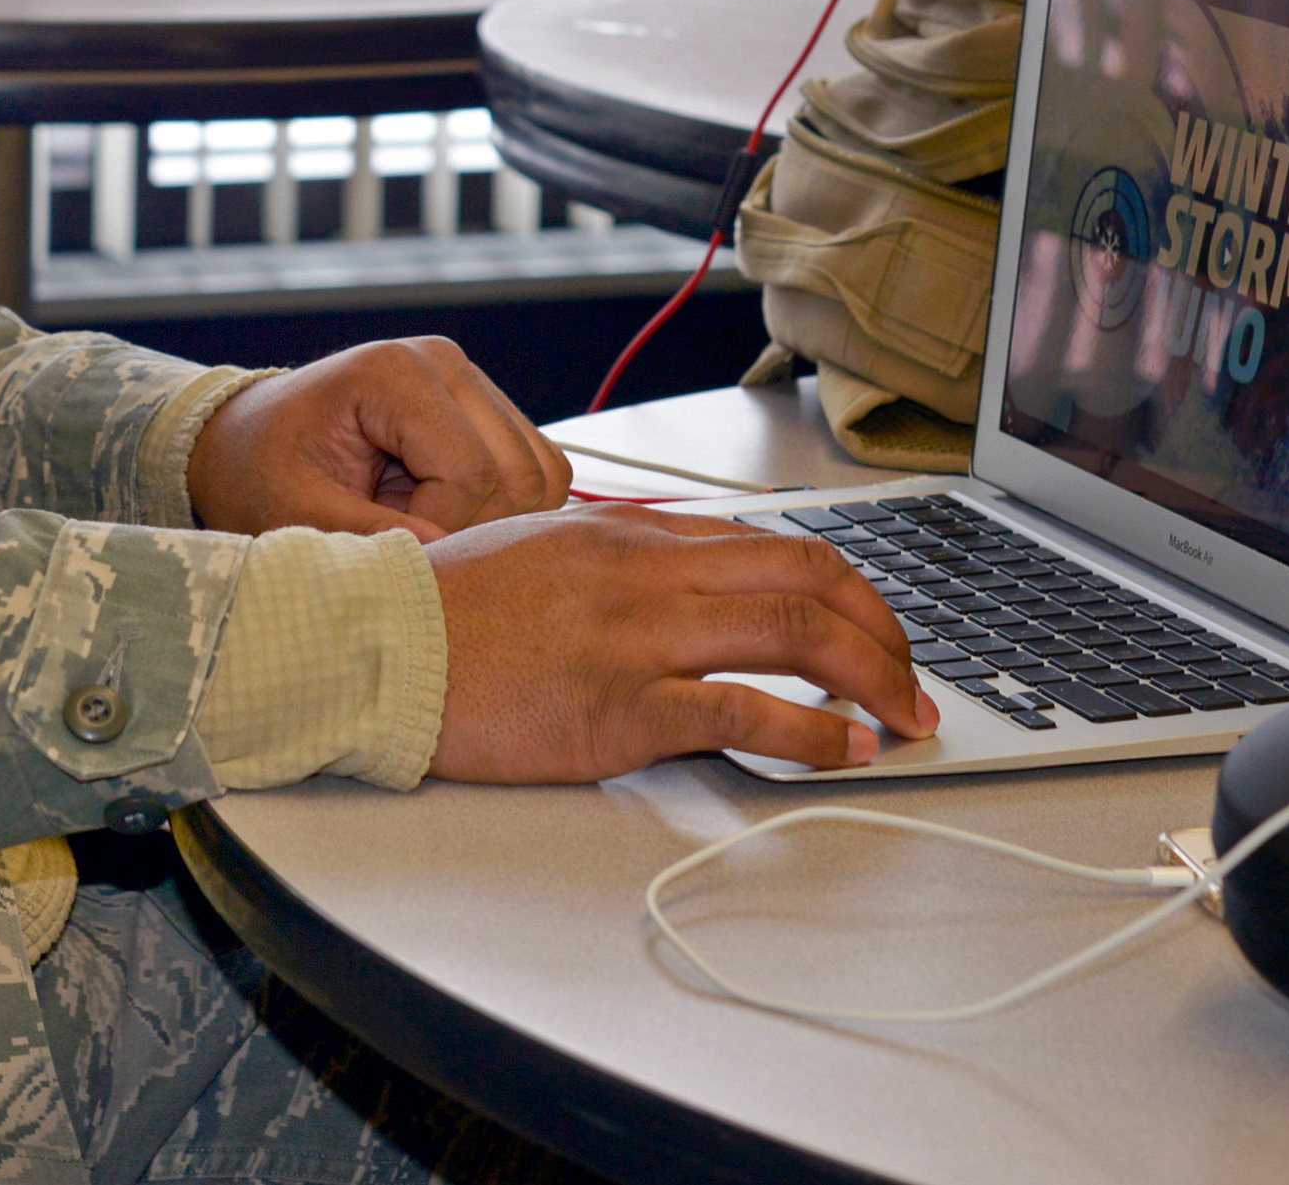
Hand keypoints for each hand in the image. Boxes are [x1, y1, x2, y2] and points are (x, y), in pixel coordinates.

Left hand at [183, 338, 571, 539]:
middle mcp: (446, 363)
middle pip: (519, 473)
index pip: (471, 472)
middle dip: (471, 528)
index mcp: (397, 372)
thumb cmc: (260, 470)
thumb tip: (441, 556)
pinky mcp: (485, 408)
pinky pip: (534, 471)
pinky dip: (501, 508)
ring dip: (491, 520)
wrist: (249, 441)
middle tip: (408, 542)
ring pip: (540, 475)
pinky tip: (439, 513)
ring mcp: (471, 381)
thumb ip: (363, 534)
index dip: (440, 530)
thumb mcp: (291, 510)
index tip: (388, 547)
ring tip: (418, 523)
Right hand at [423, 507, 939, 778]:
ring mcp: (638, 637)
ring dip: (871, 678)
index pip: (776, 544)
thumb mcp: (543, 553)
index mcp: (634, 537)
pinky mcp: (619, 708)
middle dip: (883, 630)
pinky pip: (741, 712)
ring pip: (794, 634)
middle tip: (914, 678)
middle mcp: (648, 574)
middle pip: (808, 579)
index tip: (876, 626)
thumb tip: (683, 583)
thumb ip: (618, 565)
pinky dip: (811, 734)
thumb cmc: (444, 610)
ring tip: (905, 718)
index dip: (849, 587)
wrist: (374, 644)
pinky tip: (844, 751)